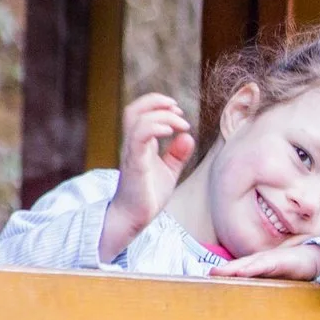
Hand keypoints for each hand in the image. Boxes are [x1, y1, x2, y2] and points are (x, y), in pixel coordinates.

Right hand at [101, 93, 194, 260]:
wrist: (134, 218)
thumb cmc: (148, 195)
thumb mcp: (168, 172)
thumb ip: (177, 154)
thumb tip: (187, 137)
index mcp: (139, 144)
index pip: (140, 112)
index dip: (158, 104)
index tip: (178, 111)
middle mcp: (132, 145)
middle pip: (133, 109)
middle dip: (156, 102)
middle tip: (178, 110)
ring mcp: (131, 153)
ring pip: (137, 120)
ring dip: (162, 116)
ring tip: (181, 124)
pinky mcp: (134, 164)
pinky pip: (139, 137)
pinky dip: (155, 127)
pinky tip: (171, 132)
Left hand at [210, 240, 319, 281]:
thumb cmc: (302, 267)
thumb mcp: (282, 277)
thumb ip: (270, 283)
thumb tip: (258, 298)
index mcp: (264, 266)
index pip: (243, 269)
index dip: (227, 272)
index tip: (212, 277)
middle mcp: (266, 261)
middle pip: (242, 266)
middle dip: (226, 271)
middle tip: (209, 274)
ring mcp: (273, 260)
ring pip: (250, 264)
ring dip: (234, 268)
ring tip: (218, 272)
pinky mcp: (283, 261)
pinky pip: (265, 264)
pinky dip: (252, 267)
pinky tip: (241, 271)